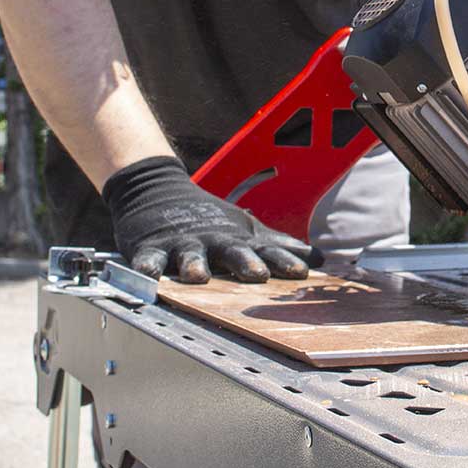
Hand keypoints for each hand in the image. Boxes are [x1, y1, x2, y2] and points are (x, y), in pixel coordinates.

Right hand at [102, 156, 321, 282]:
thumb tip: (320, 259)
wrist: (157, 190)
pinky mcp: (152, 247)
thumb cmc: (210, 219)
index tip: (302, 273)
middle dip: (245, 262)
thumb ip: (279, 247)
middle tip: (257, 274)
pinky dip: (147, 267)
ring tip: (198, 277)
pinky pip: (149, 260)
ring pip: (190, 256)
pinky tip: (147, 275)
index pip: (266, 251)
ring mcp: (183, 243)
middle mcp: (213, 241)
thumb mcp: (246, 230)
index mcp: (237, 241)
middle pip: (232, 252)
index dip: (284, 262)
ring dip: (194, 265)